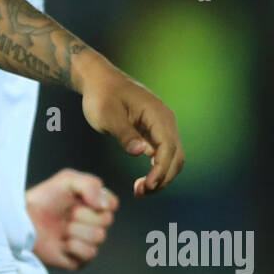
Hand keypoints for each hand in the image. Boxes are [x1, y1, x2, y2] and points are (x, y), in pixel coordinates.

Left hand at [26, 169, 118, 269]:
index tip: (82, 199)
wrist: (23, 221)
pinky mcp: (79, 260)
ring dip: (76, 230)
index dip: (99, 201)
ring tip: (62, 229)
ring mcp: (87, 242)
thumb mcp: (67, 180)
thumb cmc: (44, 199)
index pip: (112, 203)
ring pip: (99, 237)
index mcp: (93, 205)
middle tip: (67, 214)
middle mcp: (93, 224)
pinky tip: (62, 243)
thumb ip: (90, 184)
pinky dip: (74, 246)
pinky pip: (89, 253)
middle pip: (107, 220)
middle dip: (84, 215)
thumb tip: (104, 205)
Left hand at [76, 53, 184, 196]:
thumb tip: (141, 153)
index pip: (168, 148)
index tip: (147, 186)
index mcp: (157, 114)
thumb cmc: (101, 96)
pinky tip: (143, 180)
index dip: (160, 170)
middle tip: (141, 193)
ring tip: (141, 190)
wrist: (98, 80)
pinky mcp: (155, 130)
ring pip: (172, 157)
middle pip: (175, 156)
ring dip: (161, 176)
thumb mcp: (107, 115)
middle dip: (162, 178)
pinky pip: (163, 154)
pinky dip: (157, 169)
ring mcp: (162, 125)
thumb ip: (124, 134)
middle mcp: (166, 119)